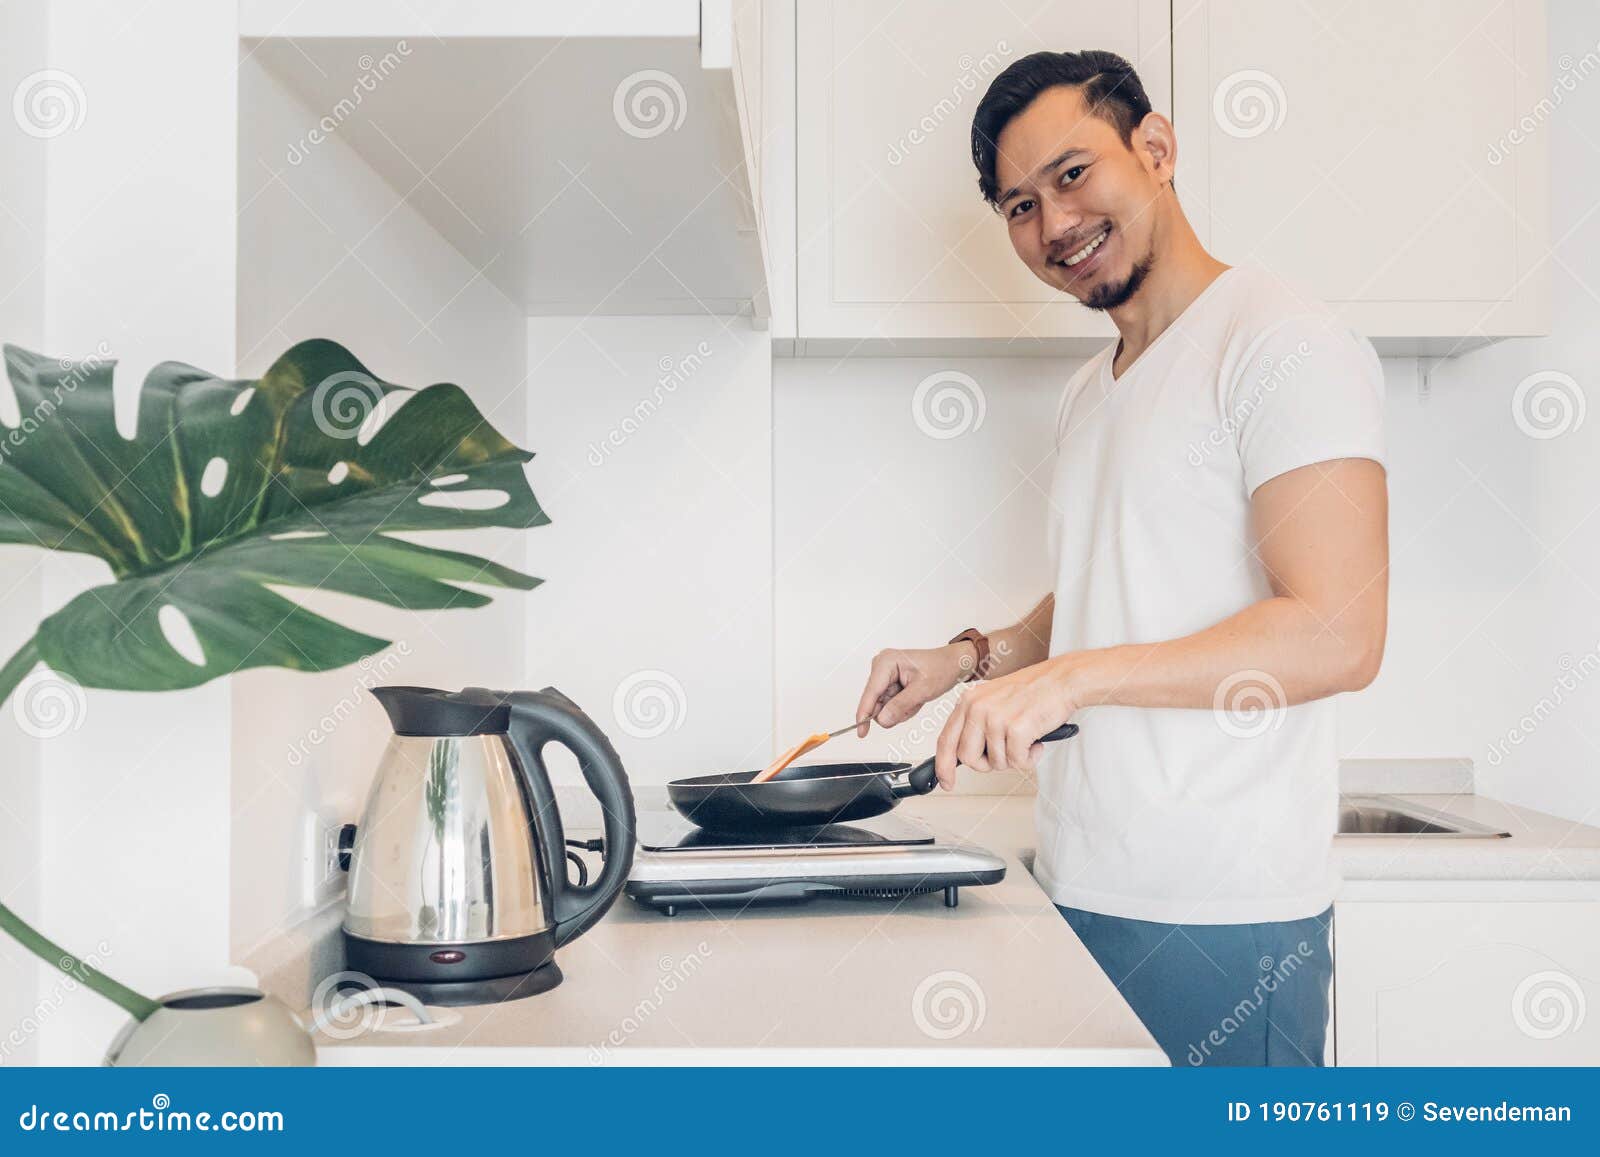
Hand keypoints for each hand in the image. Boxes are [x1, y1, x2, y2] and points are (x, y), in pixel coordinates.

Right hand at [855, 643, 975, 736]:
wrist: (952, 664)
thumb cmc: (941, 668)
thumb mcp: (922, 690)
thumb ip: (900, 706)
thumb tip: (882, 719)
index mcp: (886, 662)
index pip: (870, 693)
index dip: (864, 714)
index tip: (861, 732)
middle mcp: (881, 667)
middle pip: (876, 702)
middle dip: (895, 710)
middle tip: (914, 703)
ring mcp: (885, 675)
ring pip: (884, 706)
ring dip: (901, 709)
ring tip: (917, 699)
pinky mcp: (889, 682)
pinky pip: (890, 704)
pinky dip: (903, 707)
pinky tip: (914, 699)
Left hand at [933, 657, 1085, 787]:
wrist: (1062, 680)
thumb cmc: (1033, 692)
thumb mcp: (994, 700)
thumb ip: (976, 724)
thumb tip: (967, 756)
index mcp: (968, 700)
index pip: (945, 740)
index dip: (943, 766)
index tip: (946, 782)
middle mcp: (977, 708)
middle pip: (968, 758)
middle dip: (987, 764)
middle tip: (1006, 754)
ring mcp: (995, 718)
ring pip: (995, 763)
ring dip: (1014, 759)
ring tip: (1027, 740)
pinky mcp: (1016, 728)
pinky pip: (1017, 762)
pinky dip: (1030, 759)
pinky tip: (1036, 742)